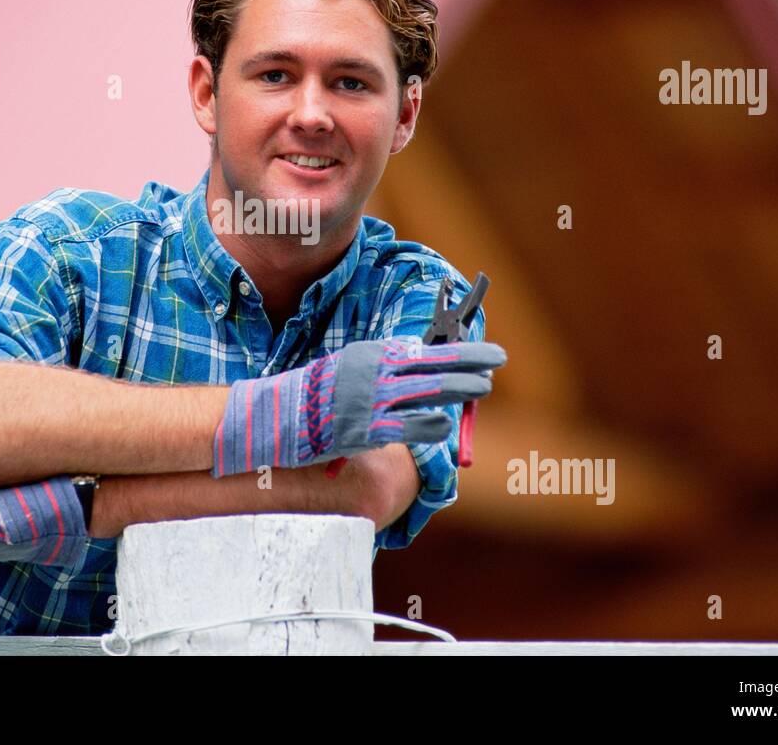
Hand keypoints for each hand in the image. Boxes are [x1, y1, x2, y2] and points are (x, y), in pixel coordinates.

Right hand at [210, 334, 505, 477]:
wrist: (280, 416)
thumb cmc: (317, 394)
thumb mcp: (351, 367)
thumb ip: (384, 367)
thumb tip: (419, 363)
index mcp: (372, 355)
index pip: (425, 349)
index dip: (459, 350)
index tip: (485, 351)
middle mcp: (375, 373)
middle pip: (433, 366)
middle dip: (469, 363)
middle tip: (498, 360)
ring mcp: (372, 401)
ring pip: (427, 392)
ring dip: (458, 389)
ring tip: (482, 388)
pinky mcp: (366, 428)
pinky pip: (407, 426)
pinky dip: (429, 425)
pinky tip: (445, 424)